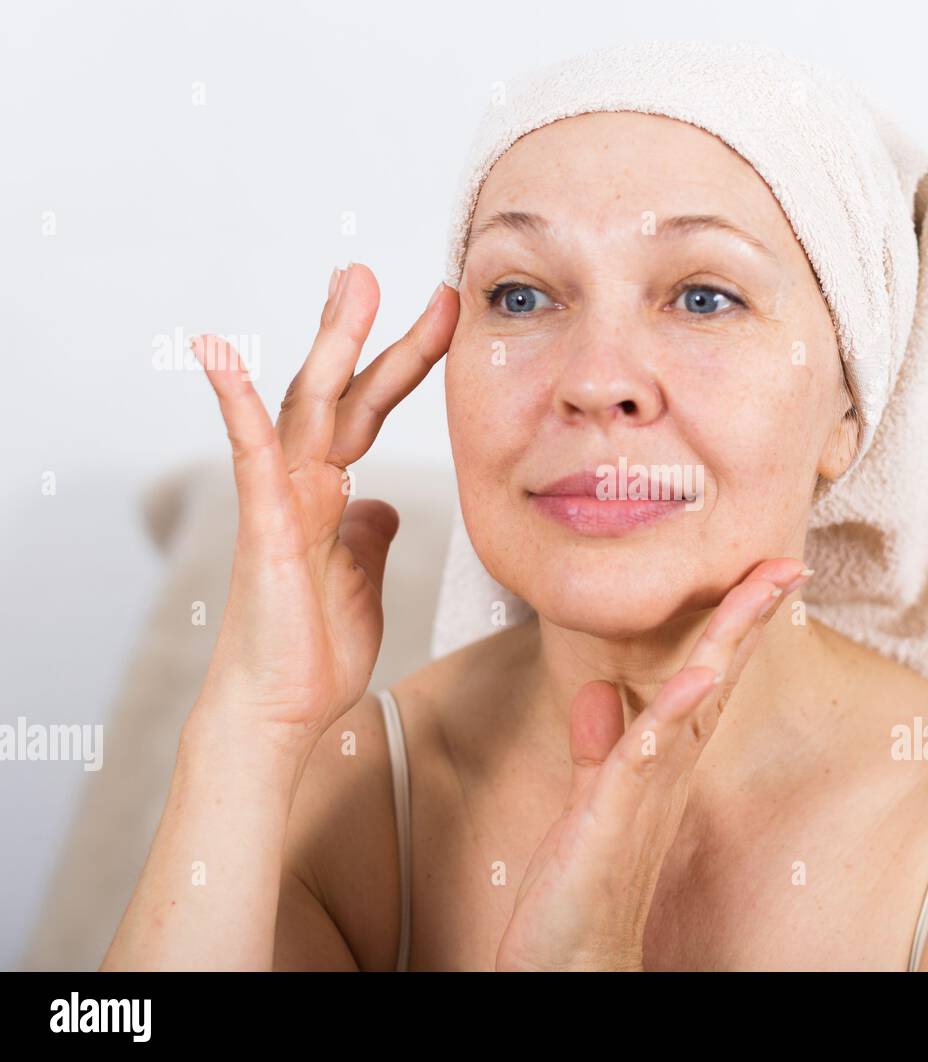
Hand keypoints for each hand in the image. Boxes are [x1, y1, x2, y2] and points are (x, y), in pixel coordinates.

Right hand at [188, 264, 458, 748]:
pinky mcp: (265, 526)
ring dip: (328, 342)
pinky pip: (250, 455)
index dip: (405, 362)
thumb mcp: (363, 577)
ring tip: (349, 282)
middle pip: (342, 391)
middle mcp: (306, 485)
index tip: (444, 317)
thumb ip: (369, 531)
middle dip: (369, 331)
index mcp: (334, 494)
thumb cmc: (315, 650)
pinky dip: (235, 403)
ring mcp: (282, 501)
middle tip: (389, 272)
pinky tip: (218, 352)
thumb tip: (382, 504)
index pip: (370, 410)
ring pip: (307, 406)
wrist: (281, 711)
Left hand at [494, 557, 811, 970]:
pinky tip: (700, 678)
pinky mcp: (616, 815)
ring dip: (726, 646)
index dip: (732, 627)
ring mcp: (647, 791)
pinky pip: (648, 755)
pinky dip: (675, 713)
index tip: (759, 578)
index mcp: (662, 759)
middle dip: (749, 617)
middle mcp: (667, 769)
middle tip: (787, 564)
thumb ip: (599, 746)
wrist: (570, 967)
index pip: (705, 678)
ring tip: (757, 593)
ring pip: (695, 702)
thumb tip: (598, 693)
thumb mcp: (590, 802)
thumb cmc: (581, 890)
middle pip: (717, 677)